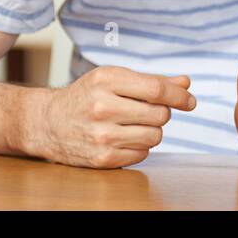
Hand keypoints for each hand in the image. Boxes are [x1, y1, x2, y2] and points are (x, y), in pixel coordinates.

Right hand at [30, 66, 195, 168]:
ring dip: (152, 131)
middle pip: (160, 114)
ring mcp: (101, 135)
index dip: (179, 96)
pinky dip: (140, 147)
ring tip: (134, 124)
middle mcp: (102, 107)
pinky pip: (142, 154)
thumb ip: (151, 81)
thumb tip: (186, 84)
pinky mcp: (101, 159)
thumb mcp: (114, 78)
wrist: (47, 123)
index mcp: (107, 80)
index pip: (157, 90)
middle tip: (145, 110)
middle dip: (161, 112)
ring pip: (155, 136)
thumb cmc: (86, 96)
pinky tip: (124, 138)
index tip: (190, 101)